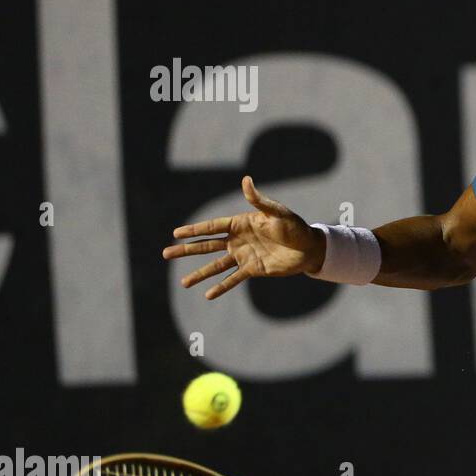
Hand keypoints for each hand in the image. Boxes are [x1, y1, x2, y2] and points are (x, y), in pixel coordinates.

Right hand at [162, 175, 325, 299]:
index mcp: (241, 223)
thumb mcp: (277, 212)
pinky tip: (208, 294)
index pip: (212, 227)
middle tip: (165, 253)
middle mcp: (238, 240)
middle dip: (186, 250)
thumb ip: (259, 200)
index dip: (194, 230)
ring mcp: (244, 256)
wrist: (310, 248)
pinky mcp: (253, 270)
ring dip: (200, 273)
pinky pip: (233, 279)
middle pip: (207, 245)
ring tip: (183, 282)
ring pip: (216, 265)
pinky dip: (221, 287)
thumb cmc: (295, 226)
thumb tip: (246, 180)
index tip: (175, 233)